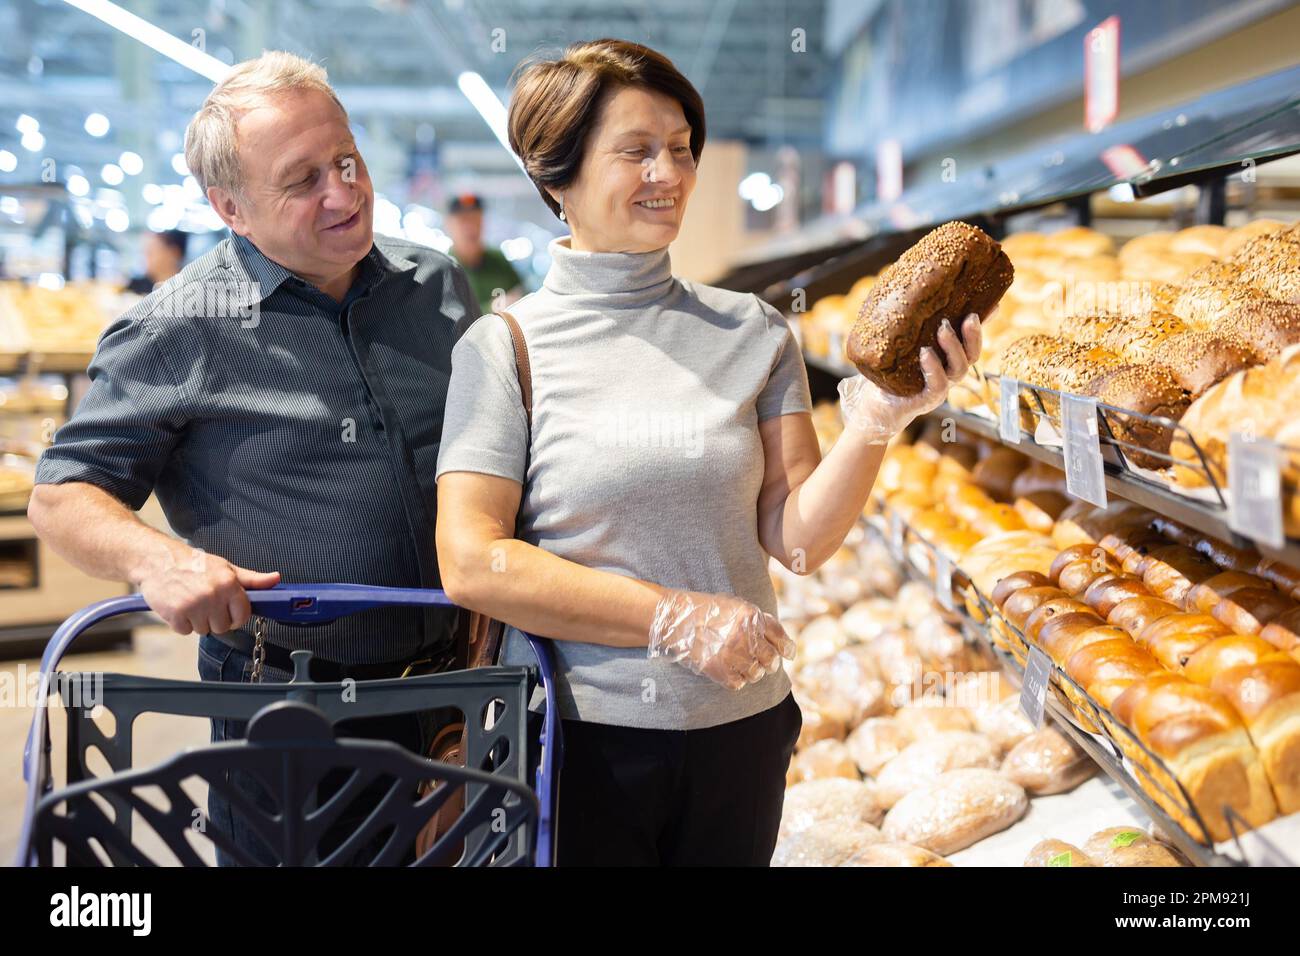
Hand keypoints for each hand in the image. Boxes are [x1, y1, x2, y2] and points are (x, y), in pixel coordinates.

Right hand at [136, 543, 280, 634]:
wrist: (158, 561)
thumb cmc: (193, 564)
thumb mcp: (226, 568)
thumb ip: (252, 578)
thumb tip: (275, 578)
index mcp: (229, 584)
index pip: (243, 615)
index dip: (236, 616)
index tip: (228, 611)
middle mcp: (213, 595)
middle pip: (223, 627)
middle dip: (215, 619)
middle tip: (205, 603)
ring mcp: (194, 606)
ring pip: (205, 631)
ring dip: (198, 621)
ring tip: (191, 602)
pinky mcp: (176, 615)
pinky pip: (186, 631)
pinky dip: (182, 623)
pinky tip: (179, 607)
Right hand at [647, 590, 795, 689]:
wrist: (675, 618)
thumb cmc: (706, 610)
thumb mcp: (735, 606)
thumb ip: (757, 621)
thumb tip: (779, 641)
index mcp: (751, 617)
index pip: (780, 638)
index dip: (787, 649)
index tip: (788, 654)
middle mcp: (744, 636)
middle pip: (771, 660)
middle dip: (770, 664)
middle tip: (765, 664)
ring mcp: (731, 654)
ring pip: (756, 674)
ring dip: (753, 673)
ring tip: (743, 666)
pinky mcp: (718, 669)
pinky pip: (739, 683)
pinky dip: (737, 680)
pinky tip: (729, 671)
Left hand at [839, 313, 981, 443]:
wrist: (872, 406)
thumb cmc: (886, 370)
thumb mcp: (901, 344)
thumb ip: (910, 326)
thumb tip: (909, 291)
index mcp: (947, 358)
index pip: (970, 340)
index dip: (984, 324)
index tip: (995, 304)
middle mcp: (948, 373)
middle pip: (972, 354)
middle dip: (974, 335)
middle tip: (969, 315)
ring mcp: (939, 388)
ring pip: (959, 369)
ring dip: (954, 347)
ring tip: (943, 329)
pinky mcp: (925, 400)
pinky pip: (937, 386)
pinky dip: (934, 369)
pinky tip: (926, 354)